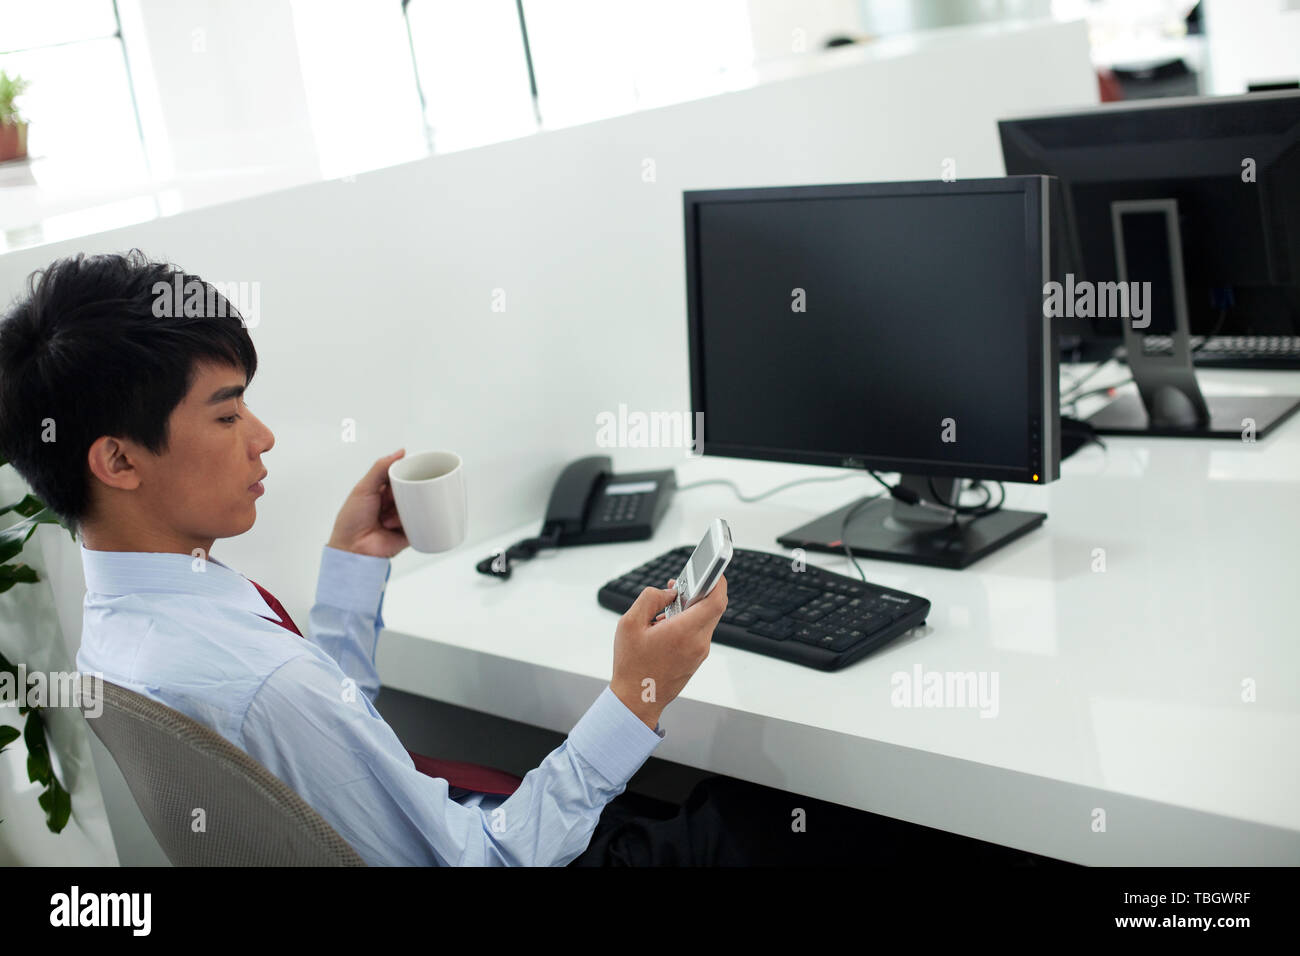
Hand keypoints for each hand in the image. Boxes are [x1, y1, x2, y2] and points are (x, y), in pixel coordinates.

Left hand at [327, 449, 408, 558]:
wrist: (353, 549)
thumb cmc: (351, 520)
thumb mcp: (364, 488)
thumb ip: (380, 468)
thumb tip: (400, 452)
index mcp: (381, 491)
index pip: (400, 476)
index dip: (407, 473)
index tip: (416, 469)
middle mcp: (392, 504)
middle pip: (411, 491)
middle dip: (409, 493)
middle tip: (398, 498)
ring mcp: (401, 518)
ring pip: (417, 507)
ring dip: (405, 511)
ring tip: (387, 520)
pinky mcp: (410, 532)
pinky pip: (422, 524)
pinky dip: (419, 522)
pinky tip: (413, 522)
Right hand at [609, 574, 726, 730]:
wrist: (637, 699)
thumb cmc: (631, 666)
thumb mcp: (629, 624)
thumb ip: (650, 598)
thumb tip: (668, 591)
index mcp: (684, 632)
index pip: (716, 600)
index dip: (718, 581)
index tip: (712, 570)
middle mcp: (698, 643)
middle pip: (713, 608)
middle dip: (700, 591)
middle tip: (682, 585)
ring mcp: (699, 653)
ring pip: (706, 620)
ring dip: (692, 608)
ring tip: (668, 607)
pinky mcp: (696, 659)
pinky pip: (700, 632)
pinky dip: (689, 622)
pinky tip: (668, 623)